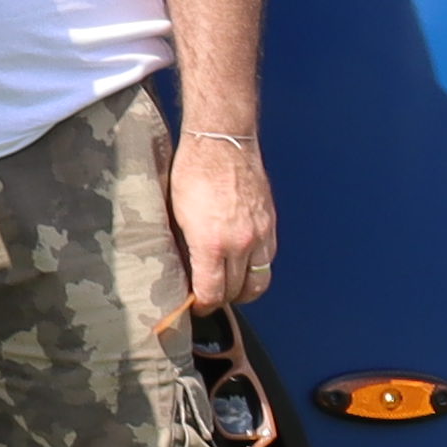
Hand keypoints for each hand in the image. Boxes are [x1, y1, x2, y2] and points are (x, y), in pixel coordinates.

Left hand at [168, 129, 276, 311]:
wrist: (222, 140)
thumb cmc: (192, 171)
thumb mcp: (176, 213)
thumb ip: (185, 247)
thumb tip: (185, 270)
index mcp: (212, 243)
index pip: (213, 293)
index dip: (203, 305)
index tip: (196, 306)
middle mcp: (241, 244)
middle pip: (237, 291)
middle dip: (222, 299)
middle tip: (209, 297)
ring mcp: (260, 234)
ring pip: (260, 281)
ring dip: (244, 289)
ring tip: (229, 287)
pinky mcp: (271, 224)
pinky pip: (268, 260)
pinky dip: (257, 269)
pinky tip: (243, 264)